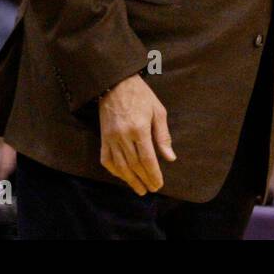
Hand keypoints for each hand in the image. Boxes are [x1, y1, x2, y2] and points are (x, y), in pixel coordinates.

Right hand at [98, 74, 175, 195]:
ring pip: (120, 166)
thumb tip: (170, 158)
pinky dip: (115, 170)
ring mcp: (111, 138)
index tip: (158, 184)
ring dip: (130, 180)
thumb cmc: (141, 96)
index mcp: (139, 129)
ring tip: (139, 189)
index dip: (153, 174)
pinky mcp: (103, 138)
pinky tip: (123, 176)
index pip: (147, 159)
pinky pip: (107, 160)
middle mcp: (123, 136)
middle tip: (151, 189)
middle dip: (144, 179)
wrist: (115, 84)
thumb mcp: (158, 111)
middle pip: (134, 165)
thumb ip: (163, 136)